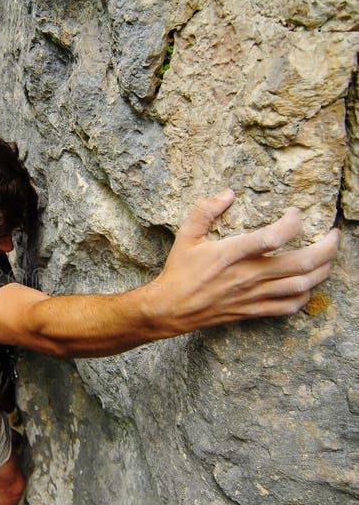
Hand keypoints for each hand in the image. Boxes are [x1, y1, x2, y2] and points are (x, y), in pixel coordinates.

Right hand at [148, 190, 339, 333]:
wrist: (171, 309)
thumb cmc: (179, 271)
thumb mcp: (186, 234)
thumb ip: (206, 210)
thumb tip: (228, 193)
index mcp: (232, 253)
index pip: (274, 237)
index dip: (293, 222)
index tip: (296, 213)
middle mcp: (248, 275)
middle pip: (301, 263)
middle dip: (326, 247)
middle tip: (333, 234)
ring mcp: (253, 295)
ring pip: (301, 285)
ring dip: (322, 270)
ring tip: (328, 257)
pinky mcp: (253, 311)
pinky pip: (288, 307)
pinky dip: (304, 296)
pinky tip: (306, 284)